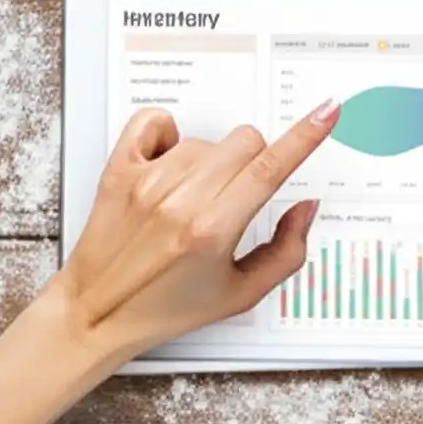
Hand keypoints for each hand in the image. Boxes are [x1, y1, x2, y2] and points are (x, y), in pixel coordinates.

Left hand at [47, 100, 340, 362]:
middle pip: (245, 142)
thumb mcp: (240, 294)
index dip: (305, 135)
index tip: (326, 110)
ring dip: (212, 159)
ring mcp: (146, 182)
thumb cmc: (166, 307)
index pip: (271, 168)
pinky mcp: (119, 170)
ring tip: (195, 196)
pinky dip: (168, 133)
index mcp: (212, 231)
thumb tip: (305, 207)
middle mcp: (179, 201)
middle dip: (253, 163)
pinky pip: (154, 121)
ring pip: (206, 138)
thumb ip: (285, 252)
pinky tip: (168, 160)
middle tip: (236, 196)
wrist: (97, 313)